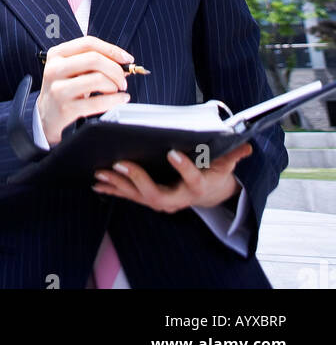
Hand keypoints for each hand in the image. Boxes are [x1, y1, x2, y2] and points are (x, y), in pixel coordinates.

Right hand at [36, 34, 133, 145]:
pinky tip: (120, 99)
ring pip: (98, 79)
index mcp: (57, 53)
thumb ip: (92, 61)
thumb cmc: (64, 87)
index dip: (111, 49)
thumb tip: (123, 62)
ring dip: (114, 85)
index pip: (88, 43)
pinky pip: (98, 102)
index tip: (127, 58)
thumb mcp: (71, 69)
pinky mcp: (66, 108)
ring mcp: (59, 89)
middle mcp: (55, 68)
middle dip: (116, 69)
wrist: (46, 115)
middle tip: (123, 79)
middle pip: (94, 59)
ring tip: (117, 90)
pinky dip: (115, 100)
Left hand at [91, 141, 252, 211]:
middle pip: (156, 194)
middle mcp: (179, 198)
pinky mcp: (151, 199)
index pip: (192, 178)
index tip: (172, 153)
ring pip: (138, 196)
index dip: (183, 167)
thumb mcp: (227, 165)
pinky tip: (97, 182)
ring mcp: (163, 201)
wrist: (210, 194)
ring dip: (118, 184)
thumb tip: (247, 144)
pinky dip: (114, 189)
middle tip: (120, 163)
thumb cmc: (215, 173)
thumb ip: (234, 155)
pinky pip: (131, 196)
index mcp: (198, 186)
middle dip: (137, 180)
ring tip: (100, 172)